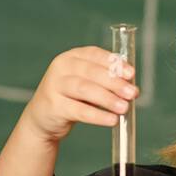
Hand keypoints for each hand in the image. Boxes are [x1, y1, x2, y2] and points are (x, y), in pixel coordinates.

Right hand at [19, 46, 137, 144]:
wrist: (43, 117)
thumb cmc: (71, 97)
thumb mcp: (87, 82)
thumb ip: (106, 81)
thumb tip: (131, 87)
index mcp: (72, 57)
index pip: (94, 54)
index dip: (114, 63)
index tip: (131, 74)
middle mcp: (61, 67)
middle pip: (91, 72)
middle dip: (115, 83)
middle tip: (132, 93)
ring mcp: (54, 86)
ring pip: (85, 89)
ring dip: (107, 98)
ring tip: (124, 107)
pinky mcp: (53, 106)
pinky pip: (79, 110)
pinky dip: (97, 115)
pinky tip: (111, 120)